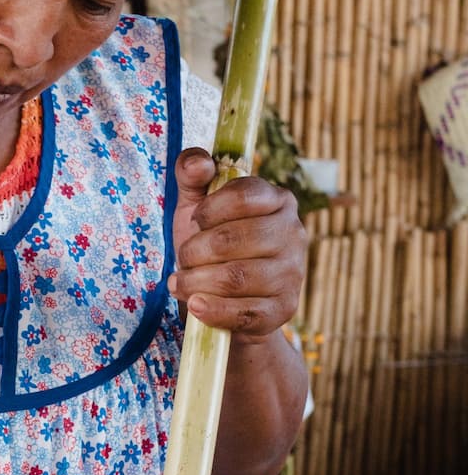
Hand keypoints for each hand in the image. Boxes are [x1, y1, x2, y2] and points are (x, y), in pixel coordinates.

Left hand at [168, 149, 306, 339]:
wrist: (222, 299)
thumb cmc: (209, 246)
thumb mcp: (196, 206)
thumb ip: (192, 174)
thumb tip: (199, 162)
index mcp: (277, 200)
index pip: (244, 195)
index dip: (209, 209)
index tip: (195, 221)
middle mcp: (293, 233)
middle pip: (233, 239)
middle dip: (194, 251)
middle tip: (182, 259)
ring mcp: (293, 273)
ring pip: (236, 277)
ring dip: (196, 282)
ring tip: (180, 283)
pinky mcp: (284, 309)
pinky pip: (245, 312)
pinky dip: (213, 311)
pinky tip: (196, 306)